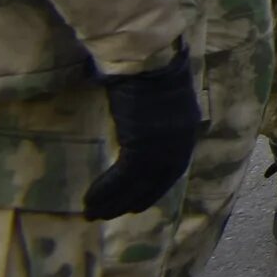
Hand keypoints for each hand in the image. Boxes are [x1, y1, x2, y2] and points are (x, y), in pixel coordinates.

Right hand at [82, 49, 202, 219]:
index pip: (173, 170)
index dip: (155, 189)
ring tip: (93, 214)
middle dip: (133, 201)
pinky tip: (90, 199)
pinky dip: (106, 190)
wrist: (149, 60)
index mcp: (187, 130)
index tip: (139, 204)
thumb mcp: (161, 100)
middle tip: (110, 215)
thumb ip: (157, 119)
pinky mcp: (142, 145)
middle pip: (157, 182)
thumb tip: (141, 130)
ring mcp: (163, 145)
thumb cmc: (151, 71)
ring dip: (114, 201)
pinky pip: (123, 177)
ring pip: (137, 184)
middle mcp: (179, 142)